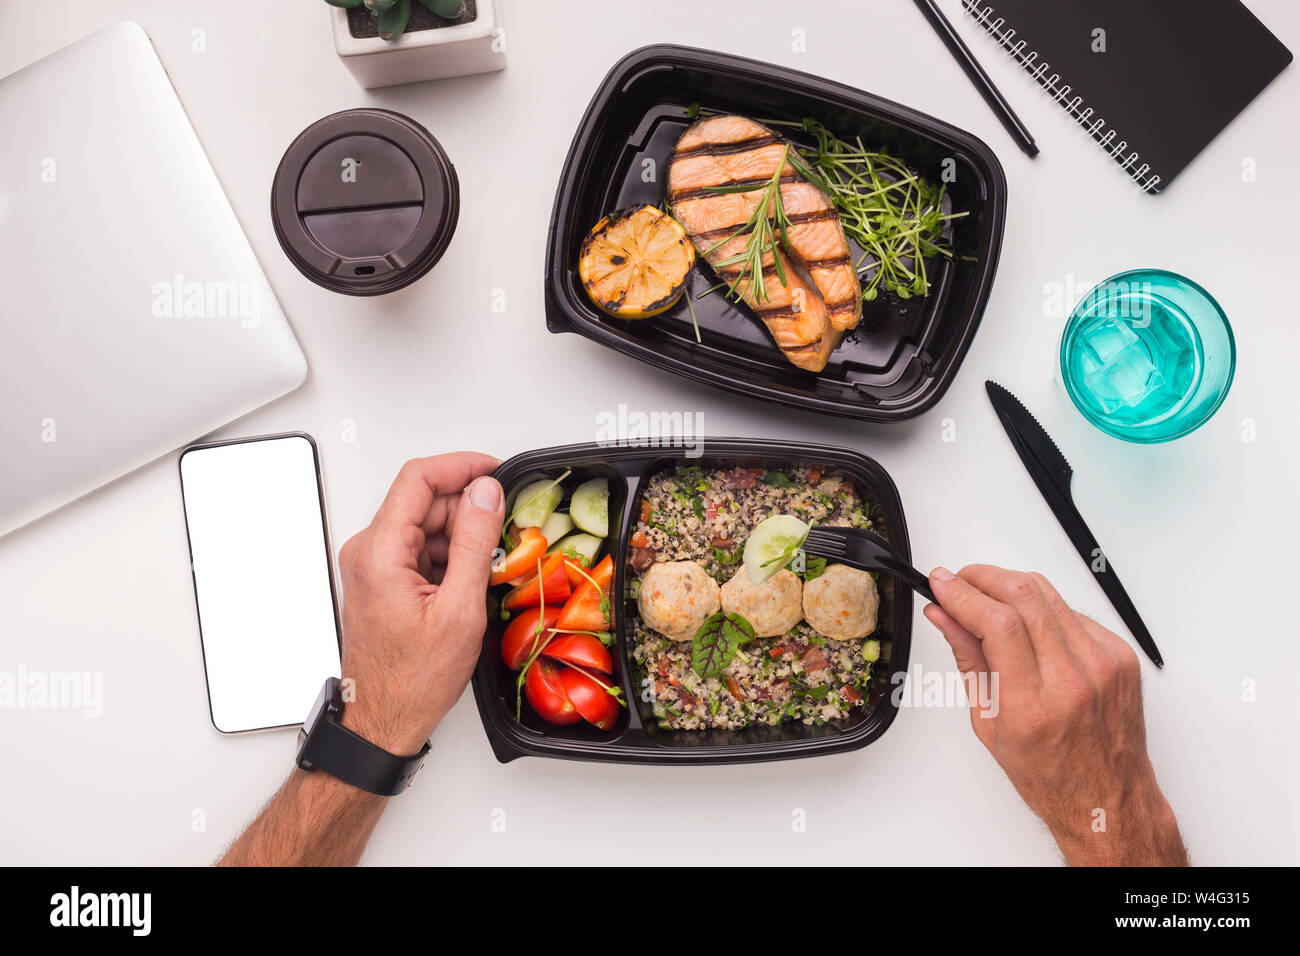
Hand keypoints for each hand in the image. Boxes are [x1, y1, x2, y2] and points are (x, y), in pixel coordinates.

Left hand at [335, 453, 503, 755]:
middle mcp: (369, 552)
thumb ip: (475, 543)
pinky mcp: (383, 579)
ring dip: (463, 537)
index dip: (461, 466)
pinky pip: (422, 549)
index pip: (418, 478)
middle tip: (504, 534)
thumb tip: (486, 494)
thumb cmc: (412, 680)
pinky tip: (470, 583)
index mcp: (379, 552)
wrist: (383, 720)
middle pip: (425, 501)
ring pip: (426, 525)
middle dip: (469, 511)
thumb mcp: (459, 610)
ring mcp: (374, 565)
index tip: (495, 472)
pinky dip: (451, 557)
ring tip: (488, 569)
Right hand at [924, 565, 1186, 865]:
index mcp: (1034, 705)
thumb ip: (968, 659)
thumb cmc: (1050, 773)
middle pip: (1023, 594)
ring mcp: (1102, 664)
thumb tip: (944, 616)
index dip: (961, 593)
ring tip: (987, 599)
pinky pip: (1071, 611)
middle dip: (981, 576)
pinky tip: (1029, 627)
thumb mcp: (989, 723)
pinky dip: (1041, 609)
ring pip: (1048, 593)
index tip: (941, 584)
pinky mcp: (1120, 654)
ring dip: (1008, 586)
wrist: (1107, 796)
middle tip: (959, 581)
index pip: (996, 623)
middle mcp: (1073, 679)